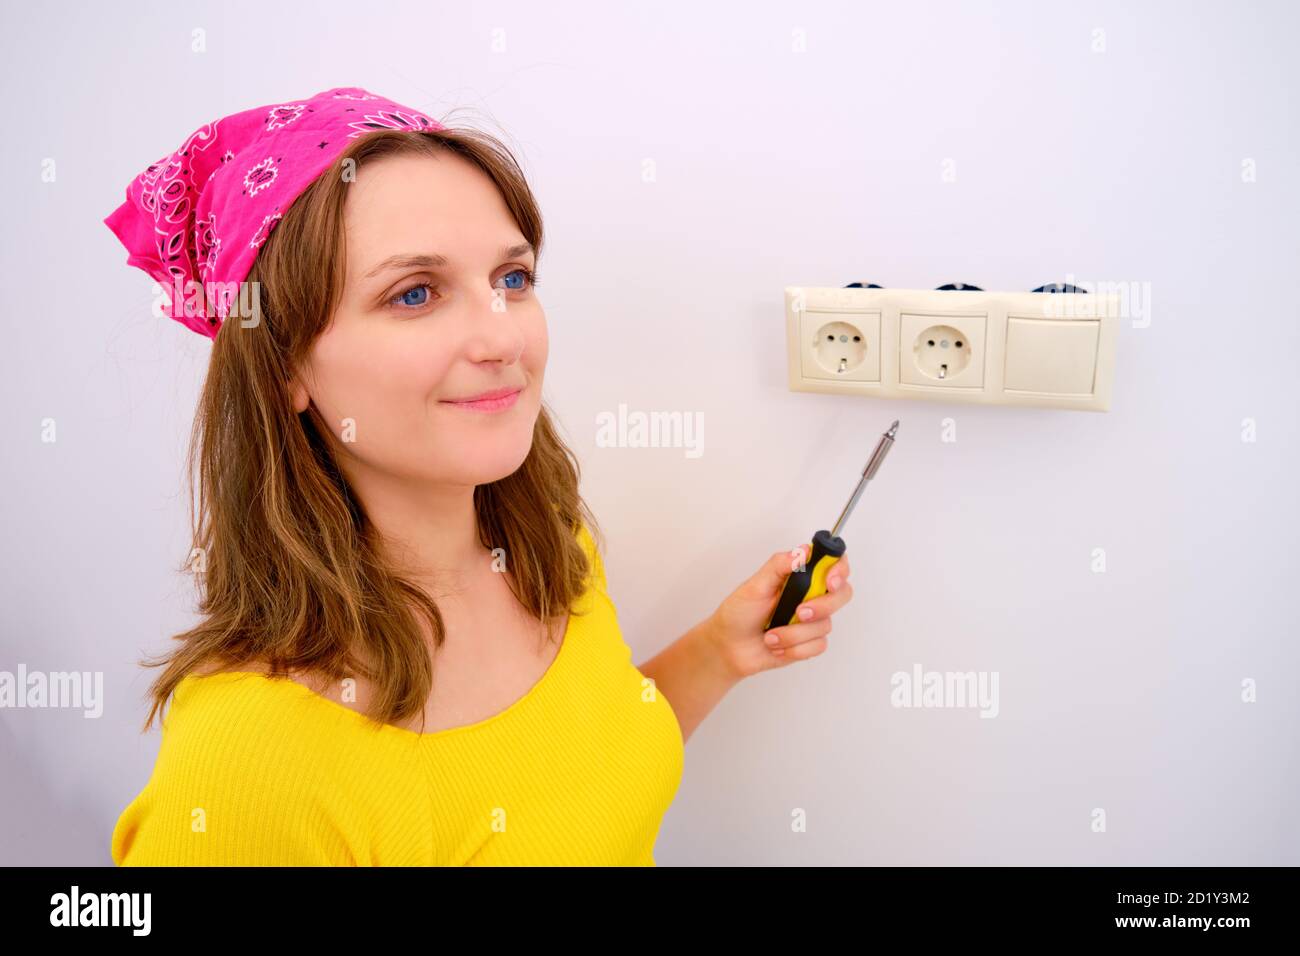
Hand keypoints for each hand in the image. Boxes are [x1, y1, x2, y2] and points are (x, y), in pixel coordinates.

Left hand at [702, 543, 854, 678]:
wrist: (729, 647)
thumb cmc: (739, 613)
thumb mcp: (755, 585)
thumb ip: (779, 565)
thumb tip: (803, 551)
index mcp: (799, 576)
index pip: (833, 564)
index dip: (839, 569)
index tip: (830, 581)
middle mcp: (810, 595)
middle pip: (841, 594)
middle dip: (823, 606)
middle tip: (800, 612)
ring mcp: (812, 620)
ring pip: (824, 625)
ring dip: (794, 634)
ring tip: (771, 635)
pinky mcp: (810, 642)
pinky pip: (817, 645)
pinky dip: (794, 648)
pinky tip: (777, 646)